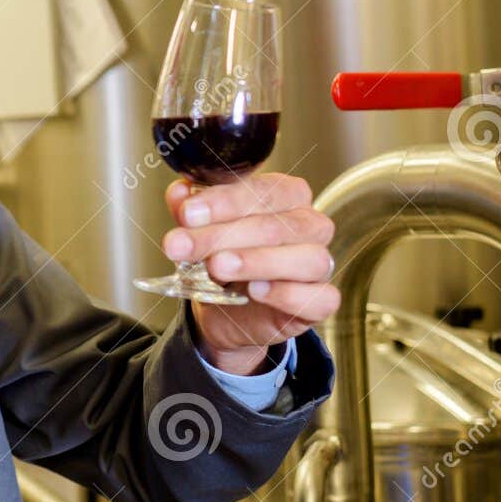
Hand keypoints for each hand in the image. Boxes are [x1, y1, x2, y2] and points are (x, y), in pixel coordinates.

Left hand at [161, 173, 340, 374]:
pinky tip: (256, 291)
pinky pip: (321, 298)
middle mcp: (311, 226)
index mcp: (287, 196)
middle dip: (223, 235)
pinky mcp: (322, 302)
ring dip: (256, 262)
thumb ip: (191, 212)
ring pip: (306, 259)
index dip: (224, 202)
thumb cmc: (223, 258)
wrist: (226, 310)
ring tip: (216, 266)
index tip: (187, 214)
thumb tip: (179, 191)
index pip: (264, 191)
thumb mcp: (202, 232)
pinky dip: (288, 294)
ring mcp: (320, 265)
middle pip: (277, 226)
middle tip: (182, 246)